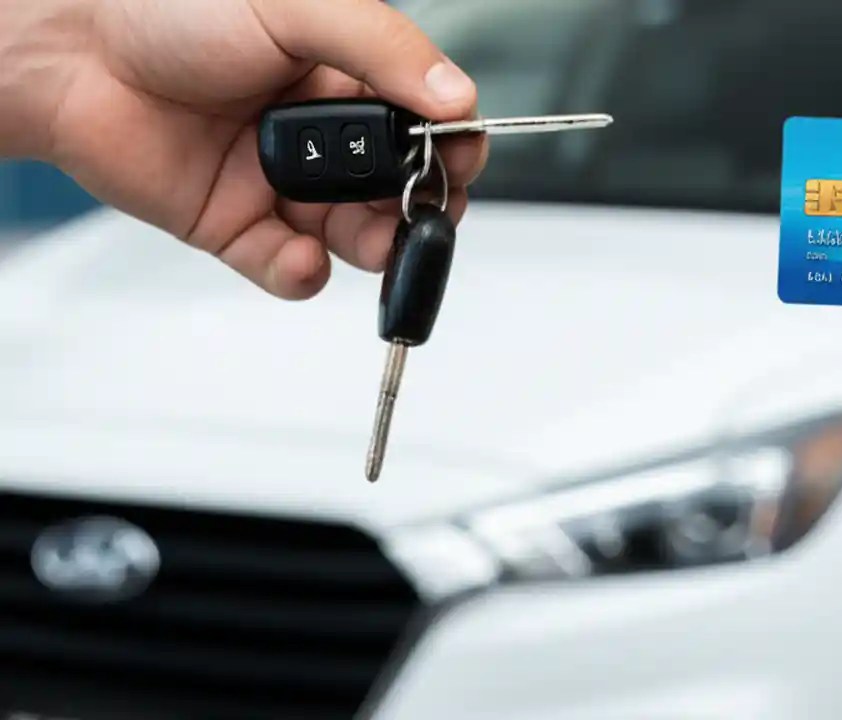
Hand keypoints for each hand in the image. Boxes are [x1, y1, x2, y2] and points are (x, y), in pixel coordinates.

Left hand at [0, 0, 486, 298]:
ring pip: (357, 238)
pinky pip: (289, 269)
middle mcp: (321, 134)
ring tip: (369, 241)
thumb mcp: (297, 8)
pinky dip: (301, 275)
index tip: (460, 160)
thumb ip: (383, 50)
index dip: (452, 147)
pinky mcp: (239, 228)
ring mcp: (283, 185)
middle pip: (401, 190)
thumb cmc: (169, 11)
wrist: (72, 56)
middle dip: (420, 208)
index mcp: (345, 76)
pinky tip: (297, 258)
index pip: (425, 123)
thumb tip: (457, 97)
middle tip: (416, 209)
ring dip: (376, 248)